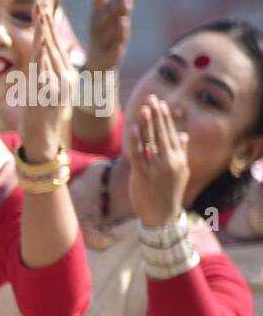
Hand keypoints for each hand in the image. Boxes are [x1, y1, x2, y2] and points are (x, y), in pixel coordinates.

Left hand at [18, 2, 70, 162]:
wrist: (43, 140)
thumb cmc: (39, 115)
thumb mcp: (44, 89)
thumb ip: (44, 70)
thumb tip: (44, 53)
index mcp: (66, 75)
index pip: (57, 46)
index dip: (49, 28)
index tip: (42, 10)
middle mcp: (66, 78)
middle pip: (55, 46)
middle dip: (47, 25)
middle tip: (39, 5)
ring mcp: (60, 87)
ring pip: (52, 55)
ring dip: (45, 34)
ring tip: (40, 16)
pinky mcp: (50, 96)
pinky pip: (46, 72)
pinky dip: (43, 57)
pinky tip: (40, 43)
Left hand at [84, 0, 131, 72]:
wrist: (98, 67)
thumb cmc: (100, 41)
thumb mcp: (97, 23)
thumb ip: (100, 6)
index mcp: (112, 24)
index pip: (116, 9)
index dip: (119, 0)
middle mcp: (117, 32)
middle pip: (119, 18)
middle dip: (122, 7)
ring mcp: (118, 43)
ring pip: (119, 31)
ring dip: (122, 22)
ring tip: (124, 10)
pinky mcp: (116, 55)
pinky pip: (118, 46)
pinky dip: (120, 38)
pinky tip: (122, 28)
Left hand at [124, 95, 188, 227]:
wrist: (162, 216)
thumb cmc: (169, 192)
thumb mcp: (180, 171)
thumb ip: (180, 151)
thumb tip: (183, 134)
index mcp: (179, 159)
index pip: (172, 133)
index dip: (166, 118)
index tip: (161, 104)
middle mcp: (170, 161)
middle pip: (162, 134)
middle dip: (157, 116)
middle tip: (152, 99)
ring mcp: (157, 169)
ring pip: (152, 142)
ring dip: (148, 124)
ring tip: (145, 108)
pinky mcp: (143, 176)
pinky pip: (138, 156)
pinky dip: (136, 142)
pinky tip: (133, 130)